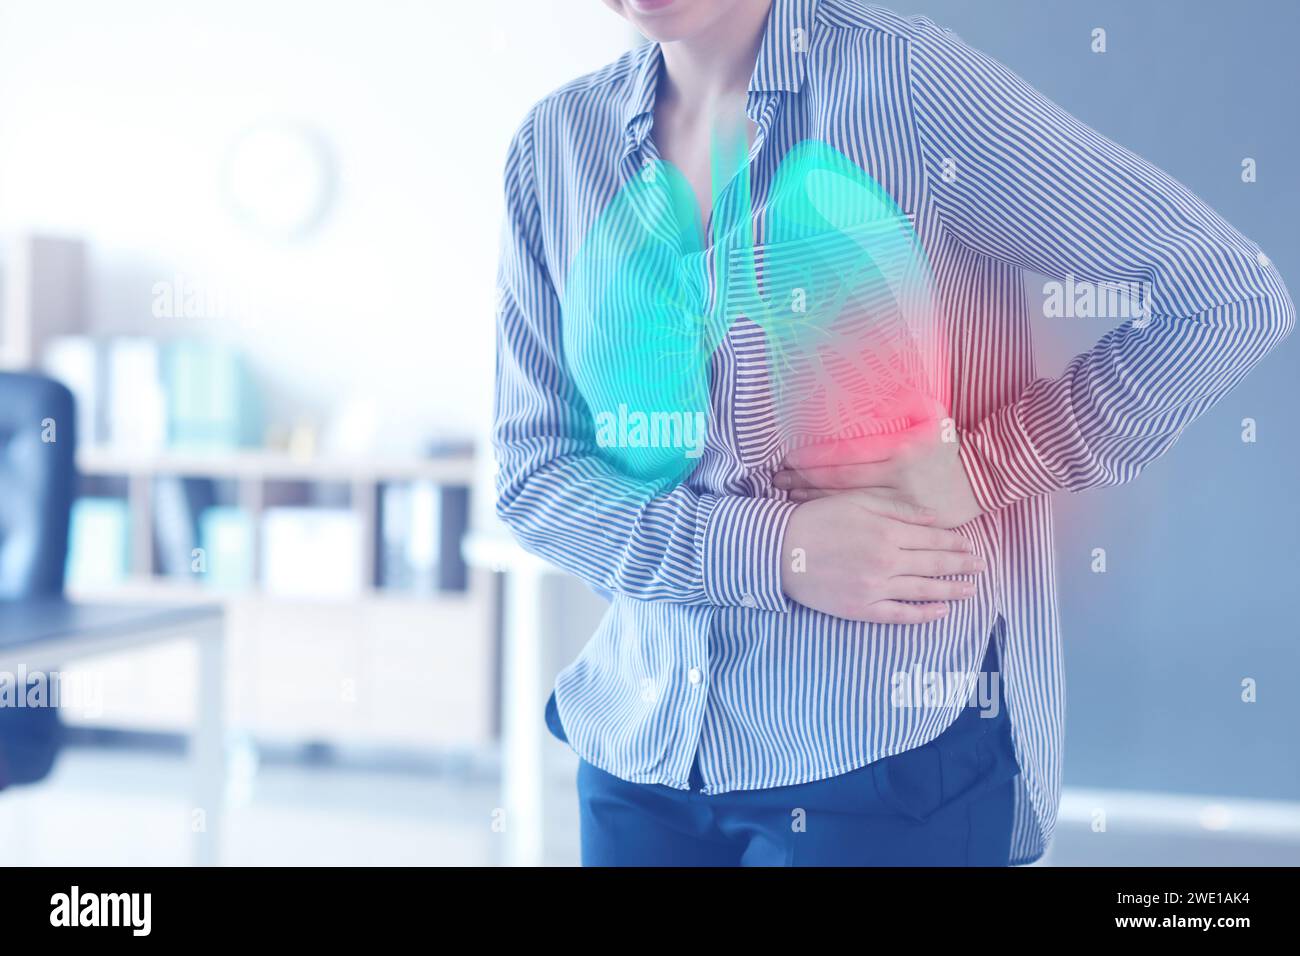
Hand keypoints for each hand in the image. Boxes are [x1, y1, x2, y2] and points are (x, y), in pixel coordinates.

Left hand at [774, 415, 982, 529]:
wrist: (983, 479)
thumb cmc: (949, 444)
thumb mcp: (931, 413)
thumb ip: (901, 400)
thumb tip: (869, 390)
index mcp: (902, 447)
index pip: (847, 452)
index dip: (815, 457)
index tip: (790, 458)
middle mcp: (899, 477)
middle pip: (840, 480)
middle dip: (804, 480)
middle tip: (777, 480)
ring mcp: (901, 504)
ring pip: (847, 503)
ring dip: (813, 500)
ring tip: (787, 496)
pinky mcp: (905, 524)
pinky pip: (863, 520)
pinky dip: (837, 516)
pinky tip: (816, 513)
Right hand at [779, 491, 986, 624]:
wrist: (778, 551)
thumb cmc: (815, 520)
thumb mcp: (856, 502)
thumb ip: (897, 509)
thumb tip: (932, 517)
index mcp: (886, 532)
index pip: (931, 538)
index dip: (954, 543)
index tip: (971, 545)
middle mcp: (886, 561)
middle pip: (933, 564)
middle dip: (961, 565)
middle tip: (982, 566)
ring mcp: (874, 588)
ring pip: (923, 590)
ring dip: (951, 590)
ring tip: (971, 590)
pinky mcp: (860, 609)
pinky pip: (899, 615)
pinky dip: (922, 615)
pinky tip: (941, 612)